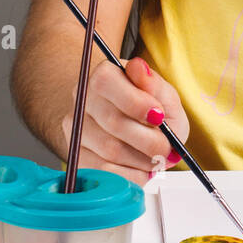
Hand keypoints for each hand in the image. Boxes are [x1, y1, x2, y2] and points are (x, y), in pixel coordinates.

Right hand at [61, 55, 190, 187]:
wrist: (140, 132)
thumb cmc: (153, 110)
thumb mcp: (163, 94)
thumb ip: (153, 83)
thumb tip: (139, 67)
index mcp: (103, 75)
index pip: (106, 83)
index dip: (135, 102)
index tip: (159, 116)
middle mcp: (83, 100)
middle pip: (112, 121)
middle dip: (147, 139)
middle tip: (166, 147)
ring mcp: (76, 130)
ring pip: (110, 150)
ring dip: (141, 159)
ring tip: (156, 158)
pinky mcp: (77, 157)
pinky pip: (104, 171)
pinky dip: (131, 174)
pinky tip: (141, 168)